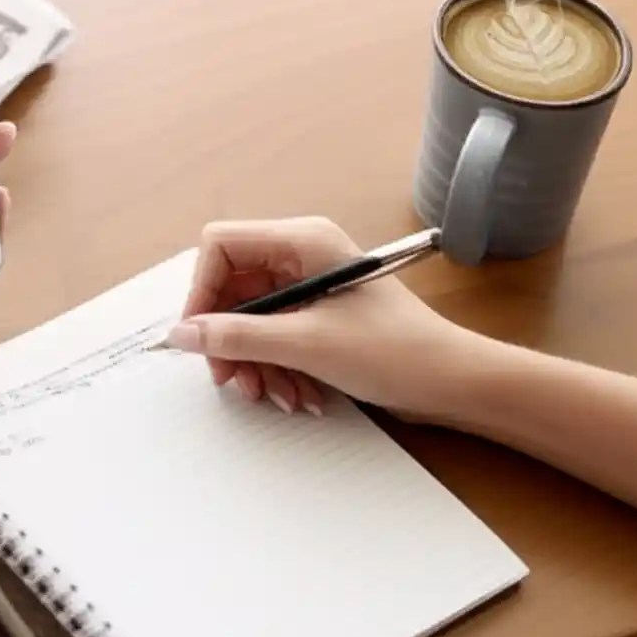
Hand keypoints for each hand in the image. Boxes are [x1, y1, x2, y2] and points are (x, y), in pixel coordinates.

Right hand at [164, 217, 476, 420]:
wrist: (453, 382)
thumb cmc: (396, 351)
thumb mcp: (306, 345)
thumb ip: (237, 336)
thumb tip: (182, 334)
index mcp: (302, 241)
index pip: (222, 247)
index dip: (202, 290)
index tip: (198, 336)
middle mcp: (302, 257)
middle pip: (232, 289)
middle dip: (228, 339)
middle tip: (232, 380)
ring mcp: (310, 288)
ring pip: (251, 320)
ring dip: (253, 361)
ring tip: (273, 395)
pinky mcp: (318, 318)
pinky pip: (275, 338)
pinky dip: (276, 367)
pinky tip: (296, 395)